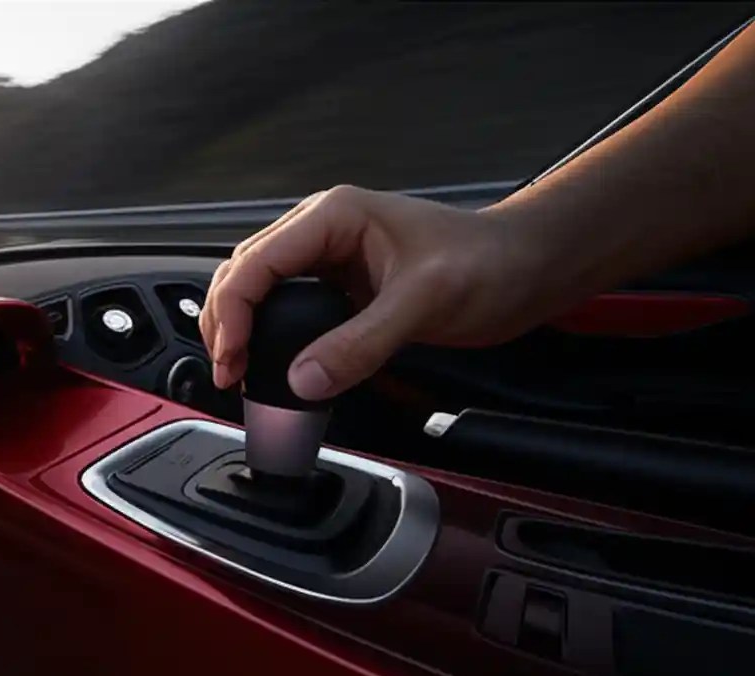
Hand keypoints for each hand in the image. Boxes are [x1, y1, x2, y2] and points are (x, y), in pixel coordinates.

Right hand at [200, 185, 564, 400]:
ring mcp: (331, 258)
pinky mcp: (344, 287)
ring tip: (237, 371)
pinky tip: (270, 362)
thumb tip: (304, 379)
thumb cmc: (489, 263)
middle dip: (224, 322)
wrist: (530, 267)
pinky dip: (270, 336)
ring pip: (262, 289)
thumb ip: (361, 343)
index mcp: (333, 216)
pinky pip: (291, 309)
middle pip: (245, 272)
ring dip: (241, 328)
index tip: (231, 358)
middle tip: (227, 374)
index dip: (232, 312)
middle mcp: (324, 232)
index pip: (256, 261)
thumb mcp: (423, 303)